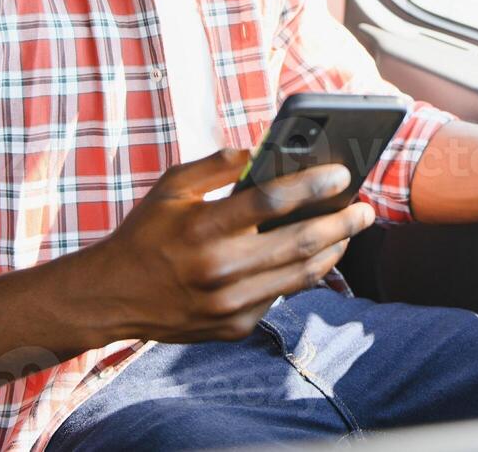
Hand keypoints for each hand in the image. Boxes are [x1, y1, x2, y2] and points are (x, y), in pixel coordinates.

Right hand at [82, 148, 374, 343]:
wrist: (111, 296)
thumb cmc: (145, 233)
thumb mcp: (170, 187)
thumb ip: (217, 164)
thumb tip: (262, 150)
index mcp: (203, 227)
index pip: (273, 200)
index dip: (314, 184)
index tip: (342, 173)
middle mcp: (219, 268)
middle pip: (299, 241)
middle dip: (342, 222)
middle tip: (365, 209)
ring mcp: (228, 303)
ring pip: (300, 276)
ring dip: (333, 251)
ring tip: (350, 231)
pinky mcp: (233, 327)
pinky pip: (280, 296)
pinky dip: (302, 275)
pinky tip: (315, 256)